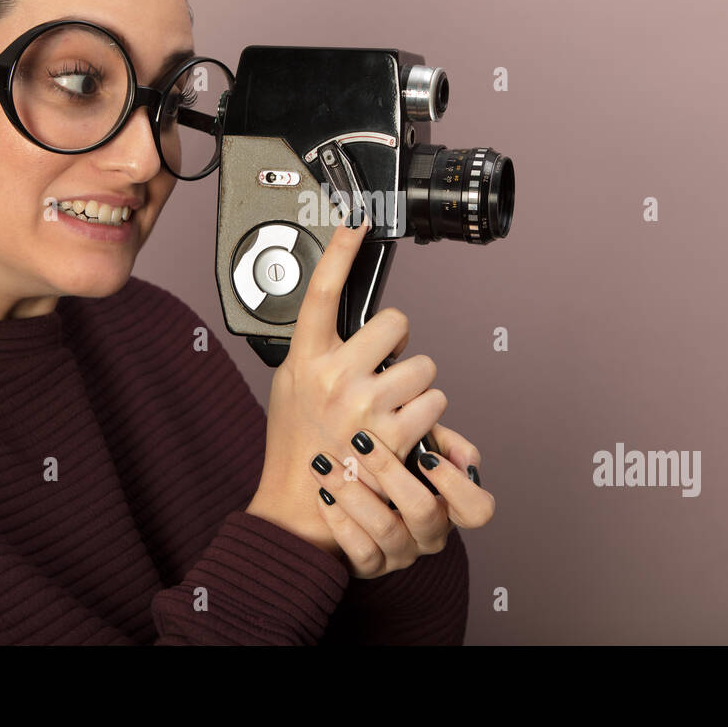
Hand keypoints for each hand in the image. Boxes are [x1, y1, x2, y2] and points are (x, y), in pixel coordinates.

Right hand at [245, 212, 448, 555]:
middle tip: (383, 370)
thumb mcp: (292, 386)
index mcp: (306, 357)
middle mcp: (334, 376)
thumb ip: (319, 352)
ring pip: (424, 367)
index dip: (341, 251)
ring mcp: (364, 404)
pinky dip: (429, 418)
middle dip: (400, 346)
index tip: (358, 221)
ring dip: (417, 387)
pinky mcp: (394, 433)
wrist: (301, 505)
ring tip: (391, 409)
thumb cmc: (298, 444)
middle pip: (396, 325)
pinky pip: (435, 404)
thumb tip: (349, 324)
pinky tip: (404, 431)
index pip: (322, 291)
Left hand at [309, 422, 494, 577]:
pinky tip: (324, 493)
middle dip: (390, 472)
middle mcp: (431, 536)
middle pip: (423, 512)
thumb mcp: (423, 447)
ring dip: (353, 490)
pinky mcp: (372, 567)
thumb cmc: (397, 463)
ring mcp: (403, 554)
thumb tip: (465, 458)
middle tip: (360, 440)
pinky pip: (359, 550)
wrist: (356, 494)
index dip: (456, 485)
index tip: (425, 456)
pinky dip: (339, 520)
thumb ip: (443, 441)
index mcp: (452, 509)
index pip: (478, 510)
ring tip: (326, 462)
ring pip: (385, 529)